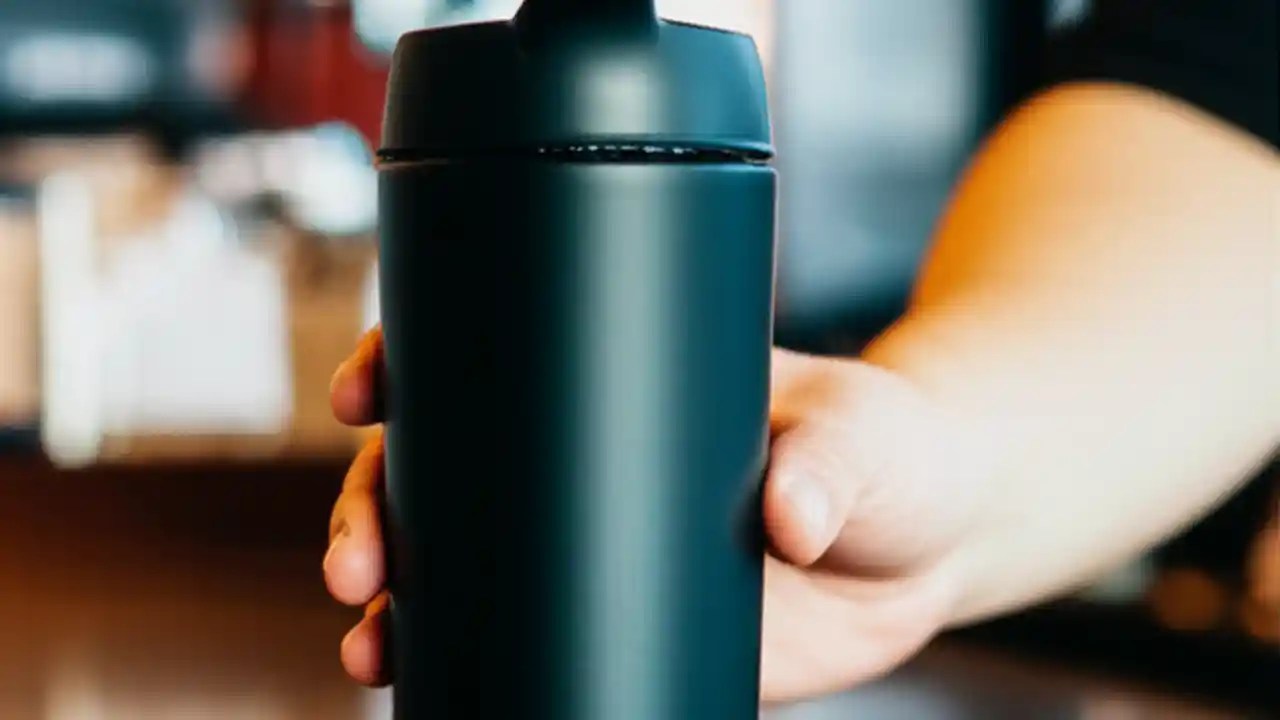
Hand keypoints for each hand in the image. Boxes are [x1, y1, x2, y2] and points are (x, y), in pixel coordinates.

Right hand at [324, 326, 994, 700]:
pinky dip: (475, 669)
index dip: (406, 370)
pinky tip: (432, 688)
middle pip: (441, 474)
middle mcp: (584, 466)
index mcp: (616, 386)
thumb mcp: (861, 435)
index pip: (486, 358)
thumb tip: (786, 517)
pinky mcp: (629, 627)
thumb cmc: (889, 451)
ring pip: (465, 571)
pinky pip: (534, 648)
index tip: (366, 392)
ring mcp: (598, 551)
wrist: (926, 542)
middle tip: (361, 560)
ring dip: (399, 607)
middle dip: (374, 511)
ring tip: (375, 645)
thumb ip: (831, 461)